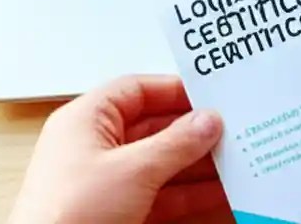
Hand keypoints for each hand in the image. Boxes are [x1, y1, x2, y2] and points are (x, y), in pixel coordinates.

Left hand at [9, 75, 227, 223]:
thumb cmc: (67, 216)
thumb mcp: (133, 171)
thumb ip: (176, 143)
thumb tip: (206, 121)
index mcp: (86, 121)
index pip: (137, 90)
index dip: (176, 90)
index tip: (213, 96)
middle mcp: (94, 147)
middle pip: (154, 127)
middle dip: (194, 133)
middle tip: (232, 132)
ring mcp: (105, 182)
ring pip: (160, 163)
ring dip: (197, 165)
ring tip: (233, 163)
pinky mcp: (115, 211)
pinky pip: (159, 193)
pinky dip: (187, 194)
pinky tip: (217, 193)